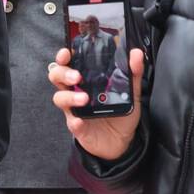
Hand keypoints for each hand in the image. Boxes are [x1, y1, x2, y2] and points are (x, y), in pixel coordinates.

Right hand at [48, 46, 144, 160]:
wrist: (121, 140)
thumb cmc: (120, 113)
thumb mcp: (131, 91)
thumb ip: (133, 72)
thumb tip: (136, 54)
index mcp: (85, 81)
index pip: (68, 64)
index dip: (63, 57)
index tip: (67, 52)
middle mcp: (76, 93)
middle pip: (57, 78)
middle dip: (63, 73)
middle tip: (77, 76)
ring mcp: (74, 110)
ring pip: (60, 99)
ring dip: (69, 97)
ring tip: (84, 99)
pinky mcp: (77, 127)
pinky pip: (71, 123)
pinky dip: (75, 121)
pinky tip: (80, 120)